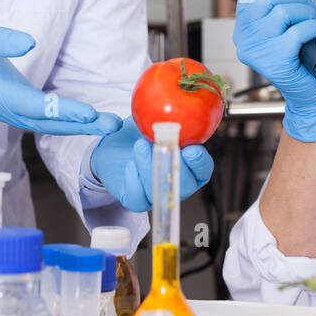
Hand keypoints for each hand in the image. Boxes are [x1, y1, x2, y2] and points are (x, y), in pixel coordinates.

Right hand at [0, 22, 119, 136]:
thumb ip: (0, 39)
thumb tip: (30, 42)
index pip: (36, 106)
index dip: (64, 110)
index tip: (89, 113)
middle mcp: (9, 109)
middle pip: (51, 122)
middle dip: (83, 124)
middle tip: (113, 125)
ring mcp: (15, 112)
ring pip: (52, 124)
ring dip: (82, 126)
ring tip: (111, 124)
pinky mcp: (22, 108)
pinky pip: (49, 118)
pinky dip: (72, 121)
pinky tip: (93, 119)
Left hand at [90, 116, 214, 211]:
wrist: (112, 146)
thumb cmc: (136, 132)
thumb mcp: (147, 117)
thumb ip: (157, 116)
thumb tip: (150, 116)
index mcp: (187, 164)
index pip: (203, 170)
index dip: (200, 162)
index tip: (192, 149)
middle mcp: (174, 180)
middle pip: (185, 185)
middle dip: (176, 165)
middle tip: (164, 145)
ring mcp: (156, 192)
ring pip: (160, 191)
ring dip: (150, 168)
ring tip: (140, 145)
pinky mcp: (136, 199)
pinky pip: (138, 199)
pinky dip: (135, 182)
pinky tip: (130, 165)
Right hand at [234, 0, 315, 141]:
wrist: (309, 97)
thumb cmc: (297, 60)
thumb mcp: (279, 28)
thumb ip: (266, 3)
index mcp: (242, 30)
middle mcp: (245, 41)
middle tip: (310, 10)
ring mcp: (258, 52)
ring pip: (284, 12)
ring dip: (308, 13)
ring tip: (315, 24)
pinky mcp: (276, 63)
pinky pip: (298, 31)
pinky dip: (314, 28)